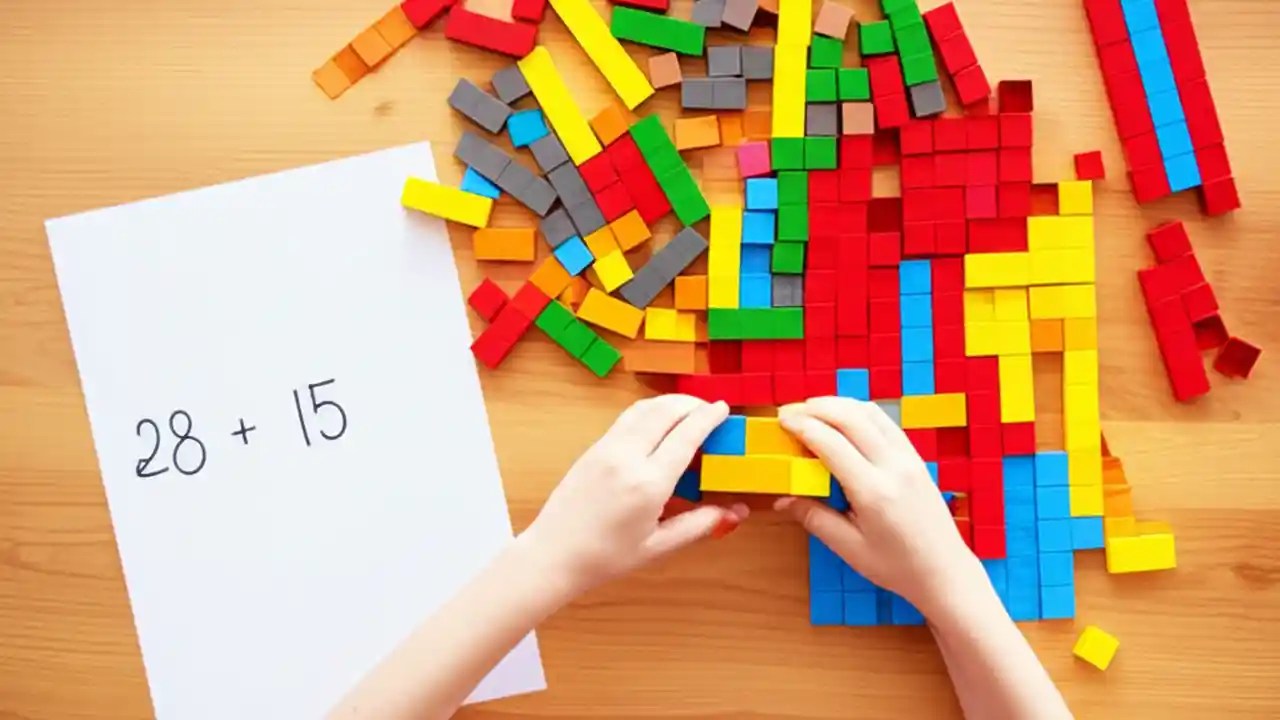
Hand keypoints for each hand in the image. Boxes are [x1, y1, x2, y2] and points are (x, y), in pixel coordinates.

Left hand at [522, 395, 749, 592]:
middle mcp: (627, 458)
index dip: (708, 417)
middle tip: (708, 409)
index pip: (686, 435)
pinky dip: (649, 411)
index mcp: (648, 483)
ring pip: (644, 409)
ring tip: (687, 410)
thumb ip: (698, 524)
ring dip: (670, 403)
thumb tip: (733, 512)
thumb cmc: (605, 557)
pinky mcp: (593, 448)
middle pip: (666, 411)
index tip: (723, 409)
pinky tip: (658, 422)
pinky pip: (626, 418)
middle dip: (692, 404)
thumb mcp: (658, 546)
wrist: (554, 554)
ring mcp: (606, 449)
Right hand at [774, 397, 983, 617]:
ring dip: (838, 404)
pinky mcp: (916, 458)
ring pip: (870, 413)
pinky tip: (844, 419)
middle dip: (816, 407)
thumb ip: (815, 518)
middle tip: (790, 411)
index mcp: (874, 492)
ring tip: (812, 409)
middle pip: (850, 417)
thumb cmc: (897, 567)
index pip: (832, 444)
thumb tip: (783, 499)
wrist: (945, 572)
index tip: (781, 420)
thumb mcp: (849, 548)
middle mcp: (893, 467)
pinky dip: (859, 412)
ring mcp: (909, 459)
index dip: (803, 426)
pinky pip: (885, 423)